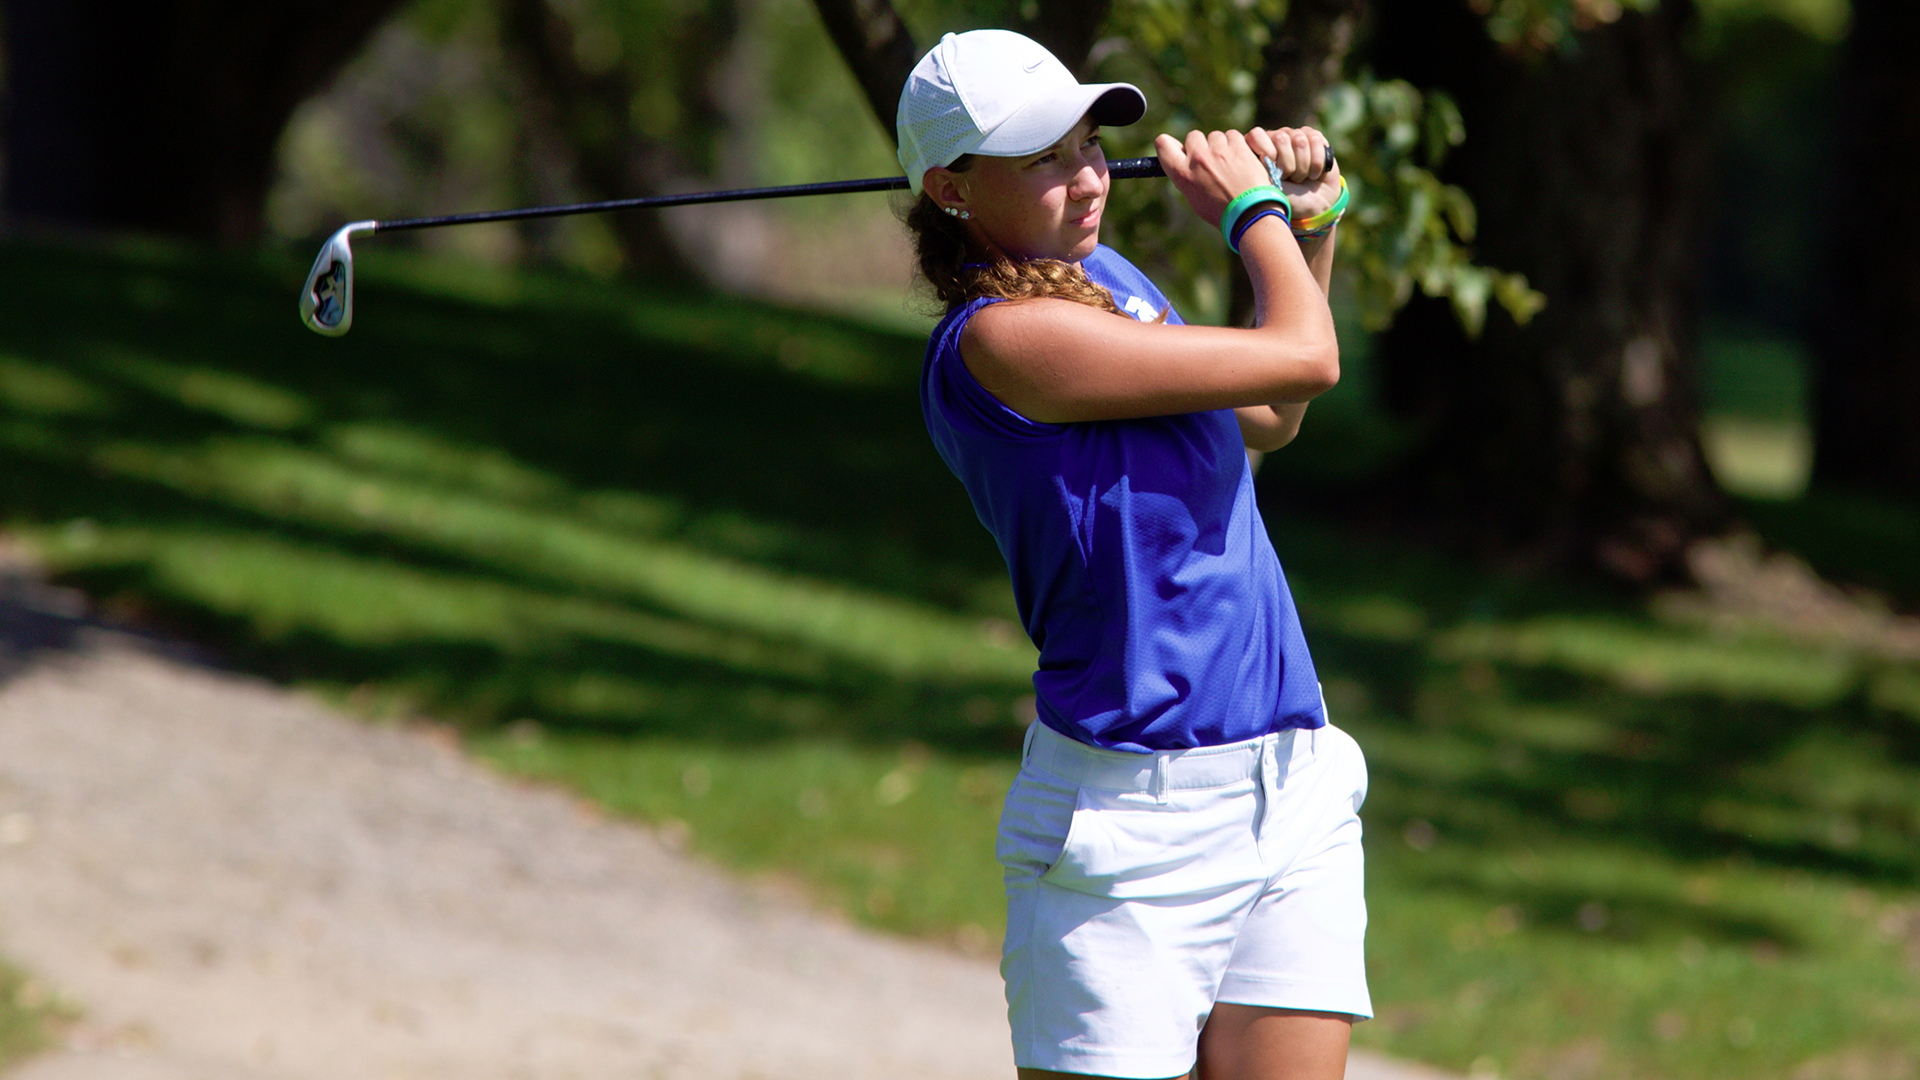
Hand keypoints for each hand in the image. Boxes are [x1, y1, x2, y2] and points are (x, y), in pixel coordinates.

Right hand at [1154, 129, 1275, 228]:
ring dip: (1221, 145)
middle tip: (1212, 163)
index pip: (1163, 144)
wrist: (1250, 214)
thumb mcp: (1195, 197)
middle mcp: (1198, 159)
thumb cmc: (1222, 211)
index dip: (1170, 144)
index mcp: (1182, 173)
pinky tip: (1242, 160)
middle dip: (1202, 146)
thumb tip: (1184, 157)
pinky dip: (1237, 144)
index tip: (1179, 149)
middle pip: (1193, 137)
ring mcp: (1219, 151)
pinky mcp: (1239, 147)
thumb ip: (1187, 174)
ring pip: (1215, 136)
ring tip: (1230, 165)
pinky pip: (1233, 135)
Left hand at [1248, 126, 1341, 221]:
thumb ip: (1259, 170)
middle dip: (1288, 165)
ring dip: (1303, 167)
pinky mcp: (1314, 137)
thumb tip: (1258, 155)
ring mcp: (1294, 136)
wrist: (1312, 207)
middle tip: (1289, 179)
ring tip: (1300, 178)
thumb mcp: (1267, 189)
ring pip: (1300, 141)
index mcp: (1257, 150)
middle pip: (1281, 138)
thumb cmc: (1285, 200)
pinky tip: (1314, 173)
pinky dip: (1317, 162)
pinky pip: (1316, 140)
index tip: (1272, 171)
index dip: (1266, 153)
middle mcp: (1274, 138)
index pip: (1256, 135)